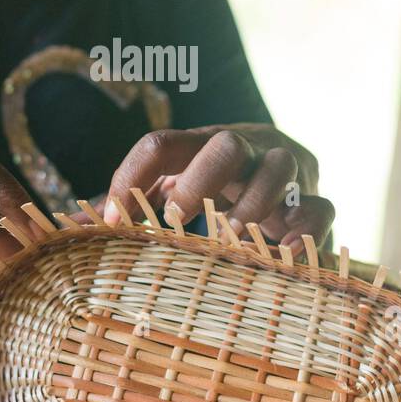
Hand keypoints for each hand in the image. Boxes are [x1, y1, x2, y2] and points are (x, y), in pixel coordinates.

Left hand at [93, 124, 333, 254]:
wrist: (289, 188)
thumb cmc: (216, 194)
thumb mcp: (174, 191)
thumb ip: (134, 207)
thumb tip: (78, 229)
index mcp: (202, 144)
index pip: (161, 144)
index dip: (132, 177)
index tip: (112, 223)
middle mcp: (247, 146)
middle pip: (226, 144)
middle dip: (201, 181)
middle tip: (177, 220)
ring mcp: (289, 169)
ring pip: (279, 169)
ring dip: (252, 207)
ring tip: (231, 240)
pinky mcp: (319, 198)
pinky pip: (322, 208)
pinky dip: (303, 231)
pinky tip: (282, 257)